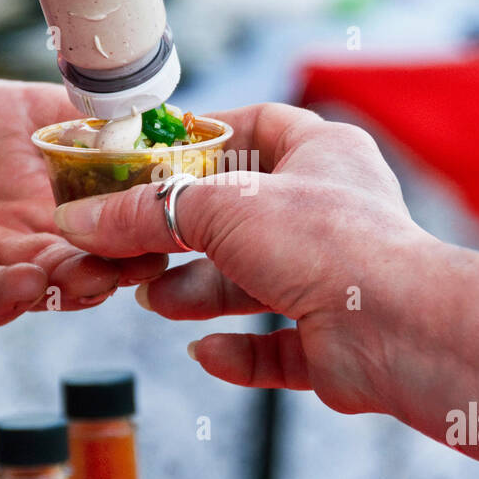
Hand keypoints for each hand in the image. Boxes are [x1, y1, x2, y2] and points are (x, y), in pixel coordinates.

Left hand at [0, 78, 165, 363]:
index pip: (101, 248)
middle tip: (102, 275)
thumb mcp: (20, 116)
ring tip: (27, 282)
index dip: (129, 250)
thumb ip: (75, 118)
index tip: (157, 241)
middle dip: (79, 284)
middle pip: (51, 287)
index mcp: (46, 233)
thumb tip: (149, 108)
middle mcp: (2, 267)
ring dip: (3, 297)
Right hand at [51, 103, 433, 412]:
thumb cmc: (327, 242)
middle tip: (131, 244)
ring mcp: (333, 278)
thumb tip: (80, 220)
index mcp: (322, 154)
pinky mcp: (332, 340)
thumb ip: (146, 212)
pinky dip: (238, 350)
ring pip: (251, 283)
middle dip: (183, 233)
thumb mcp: (219, 210)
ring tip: (154, 298)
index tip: (147, 157)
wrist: (398, 328)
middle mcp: (331, 212)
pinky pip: (274, 344)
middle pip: (239, 215)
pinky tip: (206, 352)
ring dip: (200, 293)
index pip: (255, 126)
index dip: (200, 138)